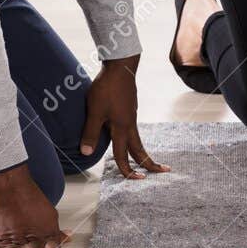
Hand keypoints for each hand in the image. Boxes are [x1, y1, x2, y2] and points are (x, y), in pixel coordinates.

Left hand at [78, 54, 167, 180]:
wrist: (120, 67)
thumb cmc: (106, 89)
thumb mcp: (94, 111)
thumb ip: (90, 132)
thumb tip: (85, 153)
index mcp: (122, 127)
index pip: (123, 154)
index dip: (128, 169)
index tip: (137, 180)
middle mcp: (129, 124)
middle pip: (139, 148)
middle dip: (149, 162)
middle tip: (161, 171)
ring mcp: (131, 116)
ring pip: (136, 139)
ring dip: (140, 151)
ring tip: (145, 160)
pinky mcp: (129, 109)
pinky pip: (132, 129)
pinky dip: (133, 140)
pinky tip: (126, 137)